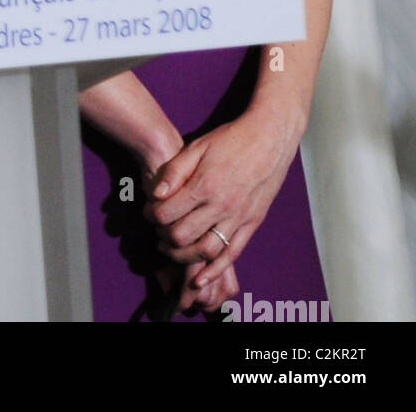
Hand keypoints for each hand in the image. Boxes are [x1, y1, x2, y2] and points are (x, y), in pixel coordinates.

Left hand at [144, 111, 297, 292]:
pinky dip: (214, 271)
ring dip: (183, 256)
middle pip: (182, 236)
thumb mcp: (197, 147)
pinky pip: (232, 255)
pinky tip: (199, 279)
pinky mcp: (251, 224)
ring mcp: (238, 218)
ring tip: (171, 249)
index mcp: (204, 185)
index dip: (152, 216)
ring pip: (205, 250)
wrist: (270, 138)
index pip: (168, 213)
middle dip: (163, 237)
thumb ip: (175, 171)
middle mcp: (221, 205)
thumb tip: (156, 194)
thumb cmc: (231, 139)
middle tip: (157, 231)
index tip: (148, 212)